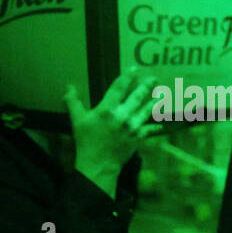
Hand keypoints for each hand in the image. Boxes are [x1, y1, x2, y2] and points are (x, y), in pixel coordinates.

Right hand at [65, 68, 164, 184]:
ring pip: (146, 111)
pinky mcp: (138, 137)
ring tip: (162, 94)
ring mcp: (133, 127)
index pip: (118, 88)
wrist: (99, 163)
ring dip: (154, 102)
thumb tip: (69, 86)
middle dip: (146, 86)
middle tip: (154, 78)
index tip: (134, 69)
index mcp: (107, 110)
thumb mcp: (77, 120)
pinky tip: (160, 123)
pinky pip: (150, 129)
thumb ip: (73, 102)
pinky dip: (155, 126)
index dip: (127, 77)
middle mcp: (122, 116)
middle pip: (137, 97)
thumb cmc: (86, 141)